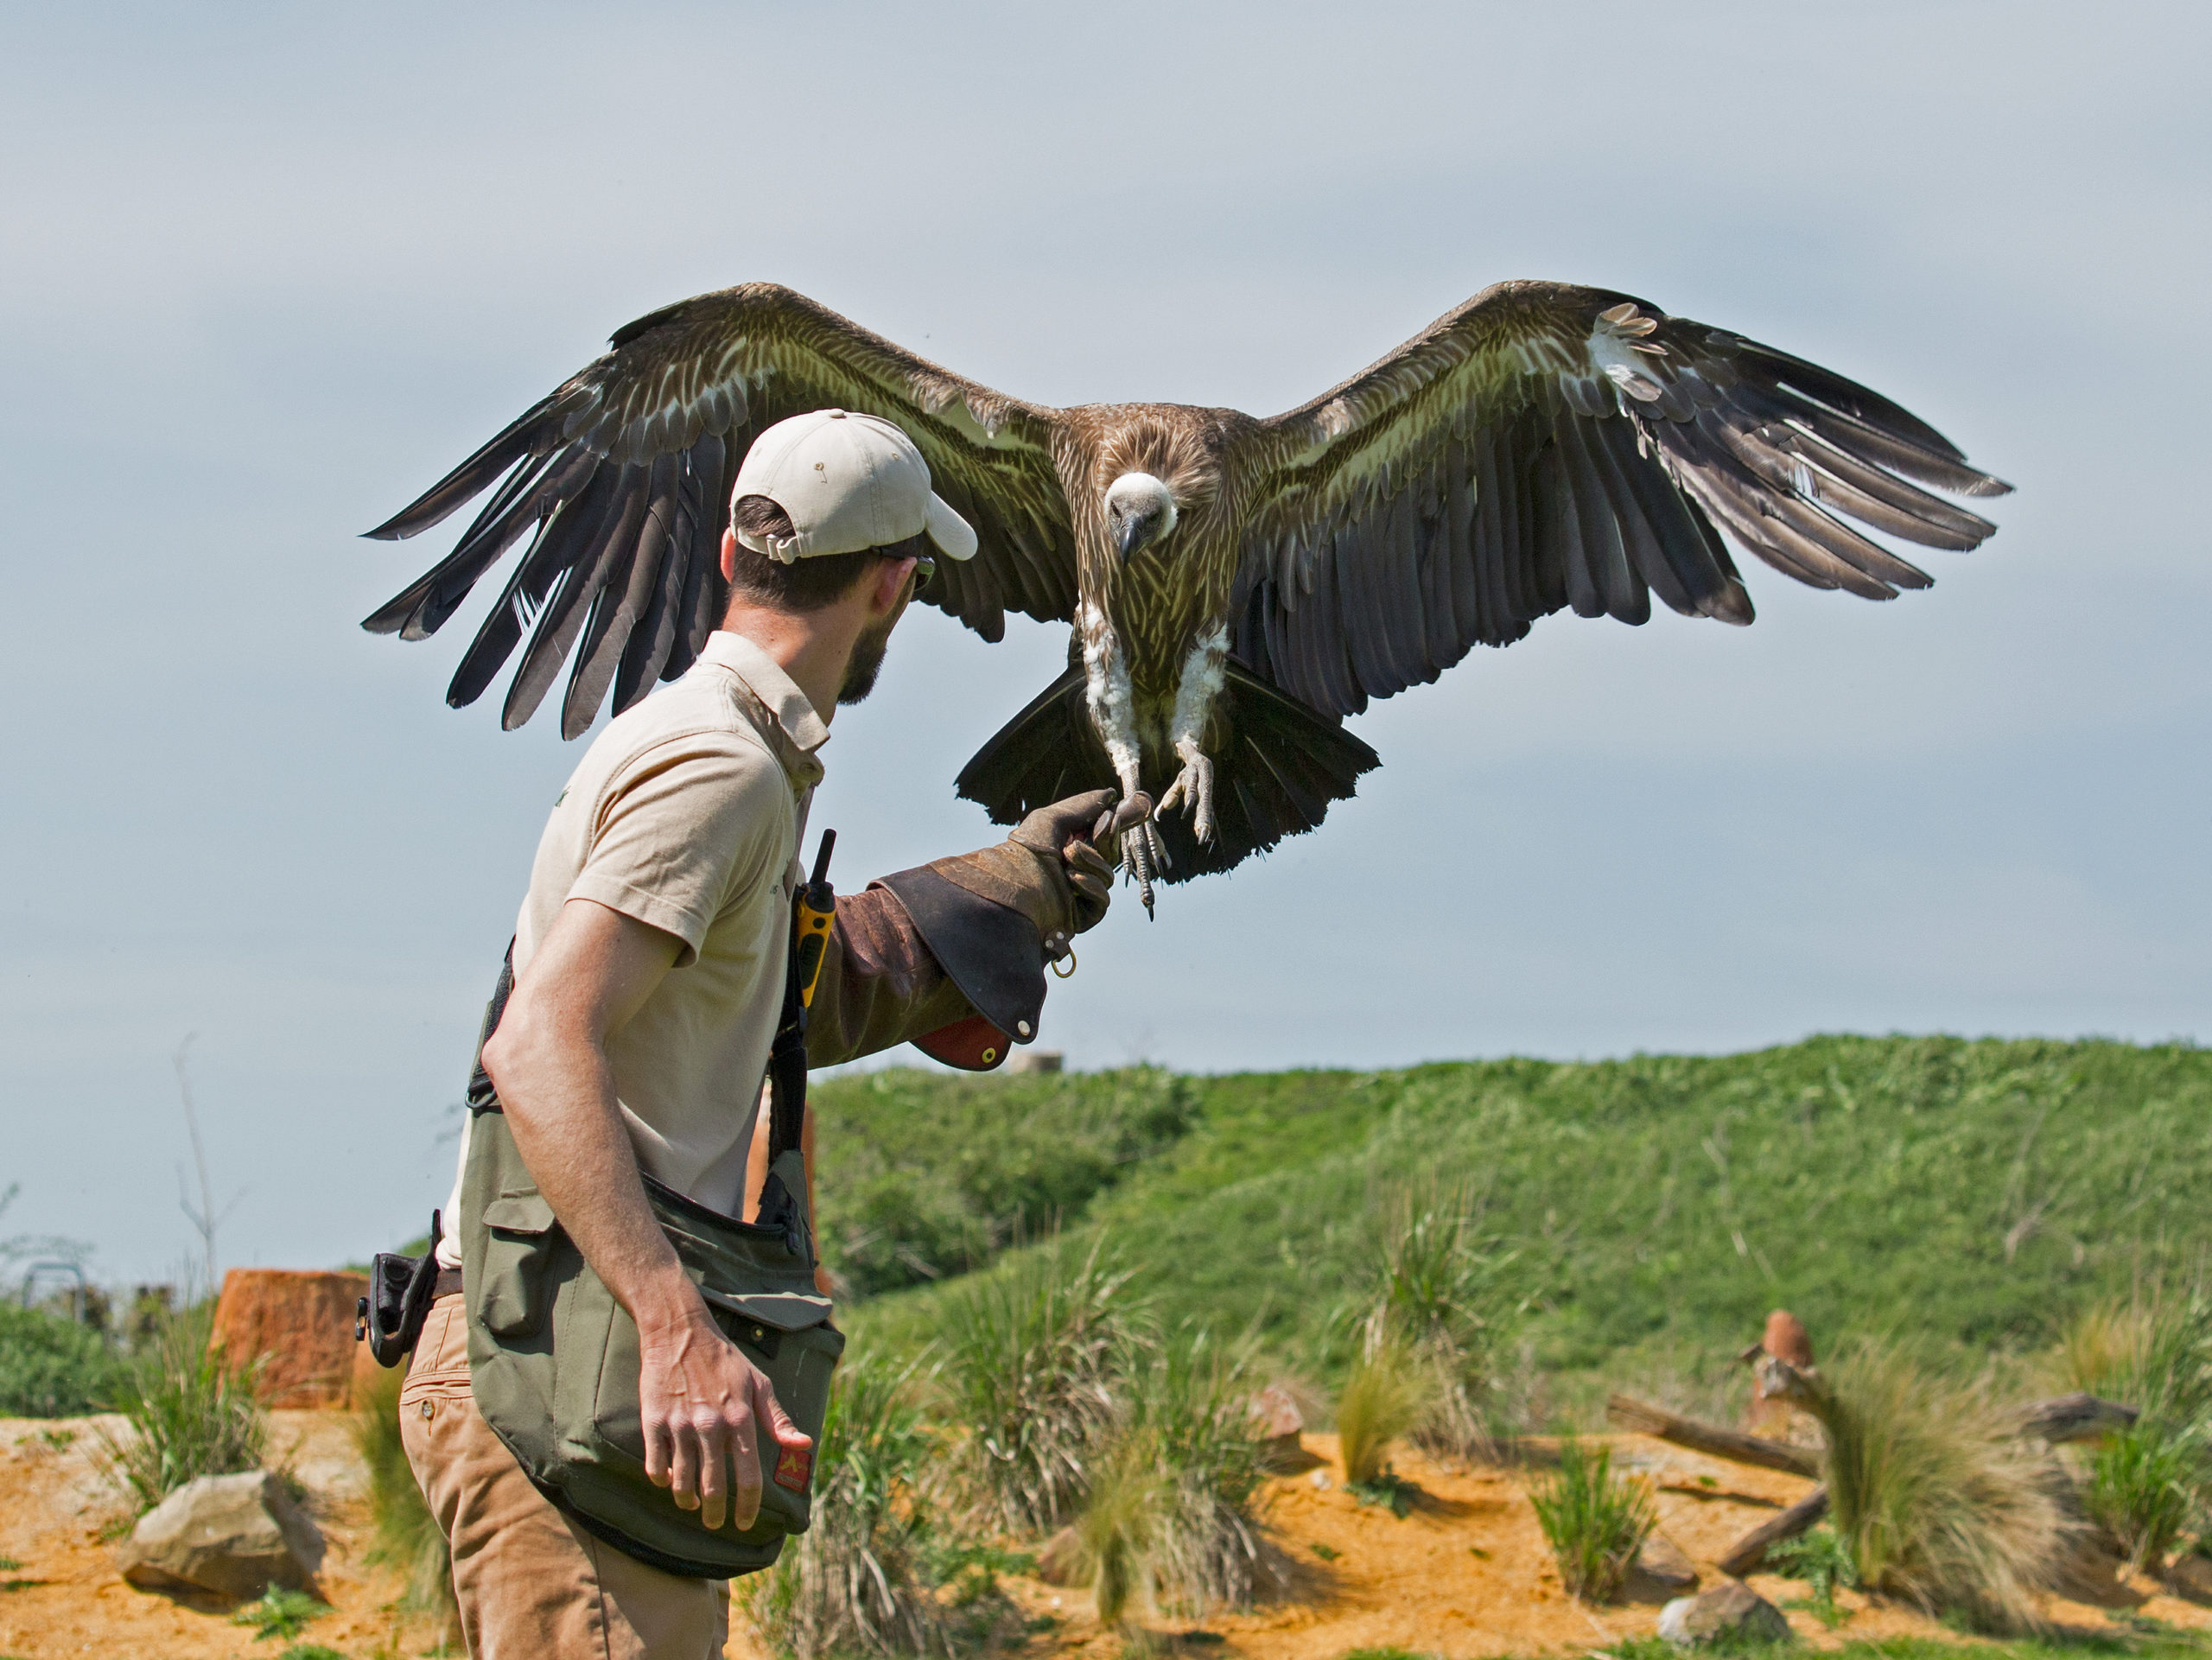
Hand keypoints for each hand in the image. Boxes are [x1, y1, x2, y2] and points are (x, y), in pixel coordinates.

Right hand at [636, 1298, 810, 1531]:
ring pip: (681, 1483)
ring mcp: (680, 1424)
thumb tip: (804, 1445)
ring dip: (687, 1501)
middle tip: (716, 1523)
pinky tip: (668, 1480)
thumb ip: (778, 1419)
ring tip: (692, 1504)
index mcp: (741, 1418)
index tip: (745, 1523)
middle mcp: (711, 1425)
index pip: (749, 1476)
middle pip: (714, 1487)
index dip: (748, 1507)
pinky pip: (655, 1465)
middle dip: (716, 1514)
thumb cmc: (724, 1359)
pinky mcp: (654, 1421)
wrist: (680, 1331)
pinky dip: (662, 1480)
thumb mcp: (758, 1383)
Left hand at [1011, 789, 1149, 933]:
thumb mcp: (1054, 818)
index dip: (1109, 827)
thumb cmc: (1028, 849)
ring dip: (1089, 861)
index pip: (1102, 837)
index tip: (1112, 814)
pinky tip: (1072, 879)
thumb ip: (1085, 806)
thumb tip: (1110, 795)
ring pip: (1107, 875)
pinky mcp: (1083, 915)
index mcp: (1066, 847)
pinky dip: (1090, 885)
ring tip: (1066, 858)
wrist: (1014, 884)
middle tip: (1081, 835)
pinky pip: (1103, 898)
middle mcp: (1074, 869)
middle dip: (1102, 841)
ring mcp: (1078, 894)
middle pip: (1110, 855)